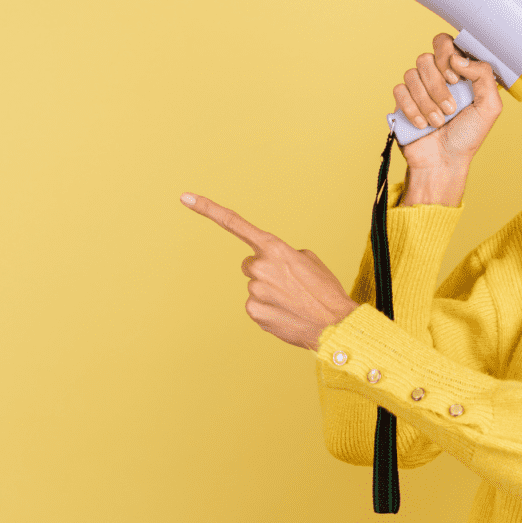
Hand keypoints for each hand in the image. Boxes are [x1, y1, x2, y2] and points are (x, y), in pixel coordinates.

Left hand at [180, 192, 359, 351]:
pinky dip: (269, 310)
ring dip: (270, 292)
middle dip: (266, 271)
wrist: (335, 324)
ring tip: (293, 301)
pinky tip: (286, 313)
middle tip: (290, 284)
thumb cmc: (325, 291)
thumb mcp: (309, 261)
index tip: (185, 198)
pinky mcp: (253, 312)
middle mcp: (259, 266)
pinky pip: (256, 306)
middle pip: (250, 264)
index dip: (208, 209)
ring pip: (255, 287)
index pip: (235, 224)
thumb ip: (284, 254)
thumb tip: (272, 263)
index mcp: (274, 248)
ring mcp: (254, 291)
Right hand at [393, 32, 503, 172]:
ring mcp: (417, 87)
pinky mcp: (402, 101)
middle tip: (450, 108)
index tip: (455, 80)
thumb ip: (484, 75)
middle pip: (426, 58)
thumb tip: (458, 58)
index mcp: (457, 72)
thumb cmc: (468, 136)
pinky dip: (412, 110)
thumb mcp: (489, 107)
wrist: (444, 161)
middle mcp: (436, 76)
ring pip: (411, 74)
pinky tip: (422, 125)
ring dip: (427, 102)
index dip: (446, 57)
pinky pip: (399, 90)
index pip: (445, 43)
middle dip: (437, 87)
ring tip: (438, 122)